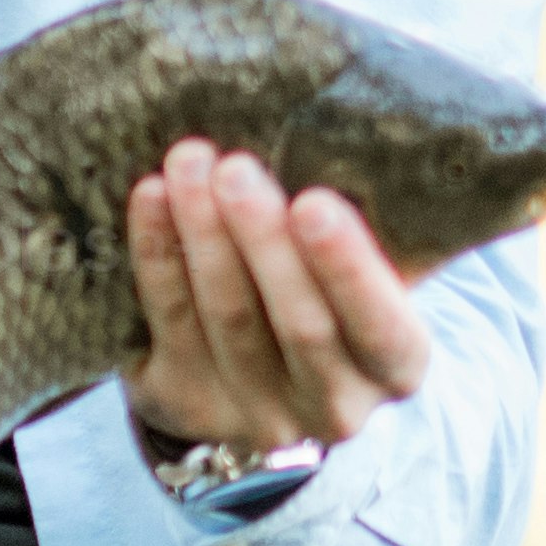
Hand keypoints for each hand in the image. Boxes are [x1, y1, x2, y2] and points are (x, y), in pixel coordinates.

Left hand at [122, 144, 433, 462]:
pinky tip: (152, 197)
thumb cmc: (329, 285)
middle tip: (236, 169)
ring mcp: (255, 414)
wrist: (261, 366)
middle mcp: (333, 406)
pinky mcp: (184, 401)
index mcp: (394, 367)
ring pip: (227, 318)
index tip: (314, 202)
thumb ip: (371, 228)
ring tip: (189, 163)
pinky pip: (169, 321)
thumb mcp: (368, 267)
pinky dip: (157, 254)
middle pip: (298, 324)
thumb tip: (349, 132)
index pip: (380, 327)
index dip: (347, 269)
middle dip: (262, 239)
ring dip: (203, 234)